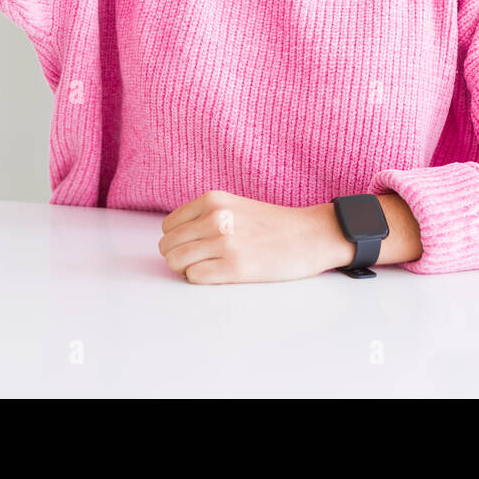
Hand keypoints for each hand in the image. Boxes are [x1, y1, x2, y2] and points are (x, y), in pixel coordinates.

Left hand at [158, 190, 352, 283]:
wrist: (310, 235)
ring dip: (188, 269)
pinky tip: (221, 274)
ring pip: (176, 262)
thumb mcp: (233, 205)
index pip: (168, 227)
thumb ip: (204, 217)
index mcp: (212, 200)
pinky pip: (194, 277)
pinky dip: (202, 278)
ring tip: (210, 267)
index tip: (195, 246)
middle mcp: (214, 218)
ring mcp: (224, 243)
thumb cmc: (272, 224)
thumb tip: (173, 240)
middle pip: (168, 246)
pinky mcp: (235, 268)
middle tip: (201, 260)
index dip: (178, 240)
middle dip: (179, 256)